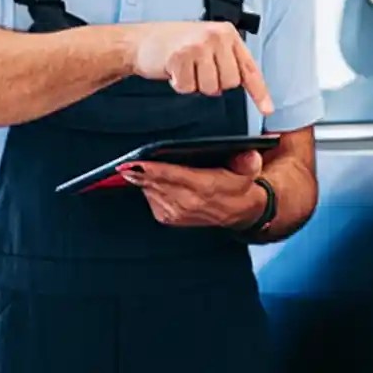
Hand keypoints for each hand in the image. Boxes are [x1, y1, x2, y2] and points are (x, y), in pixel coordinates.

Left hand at [120, 150, 266, 228]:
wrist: (240, 212)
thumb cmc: (239, 185)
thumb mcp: (249, 169)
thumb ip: (248, 160)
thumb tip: (250, 153)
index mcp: (205, 187)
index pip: (173, 175)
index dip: (153, 169)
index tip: (136, 162)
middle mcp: (189, 202)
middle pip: (157, 185)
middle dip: (139, 175)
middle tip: (123, 165)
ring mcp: (179, 212)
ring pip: (152, 193)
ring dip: (140, 182)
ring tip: (129, 171)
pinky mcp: (172, 219)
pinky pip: (153, 202)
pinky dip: (147, 192)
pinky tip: (145, 183)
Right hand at [128, 22, 273, 115]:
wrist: (139, 40)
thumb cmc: (174, 44)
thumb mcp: (207, 44)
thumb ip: (226, 59)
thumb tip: (242, 83)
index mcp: (227, 33)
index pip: (249, 68)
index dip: (259, 92)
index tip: (268, 110)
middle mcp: (216, 36)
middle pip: (230, 82)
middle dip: (214, 84)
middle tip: (198, 71)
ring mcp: (198, 45)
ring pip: (211, 88)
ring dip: (196, 85)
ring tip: (185, 69)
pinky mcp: (181, 56)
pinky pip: (189, 88)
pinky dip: (180, 85)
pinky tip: (174, 70)